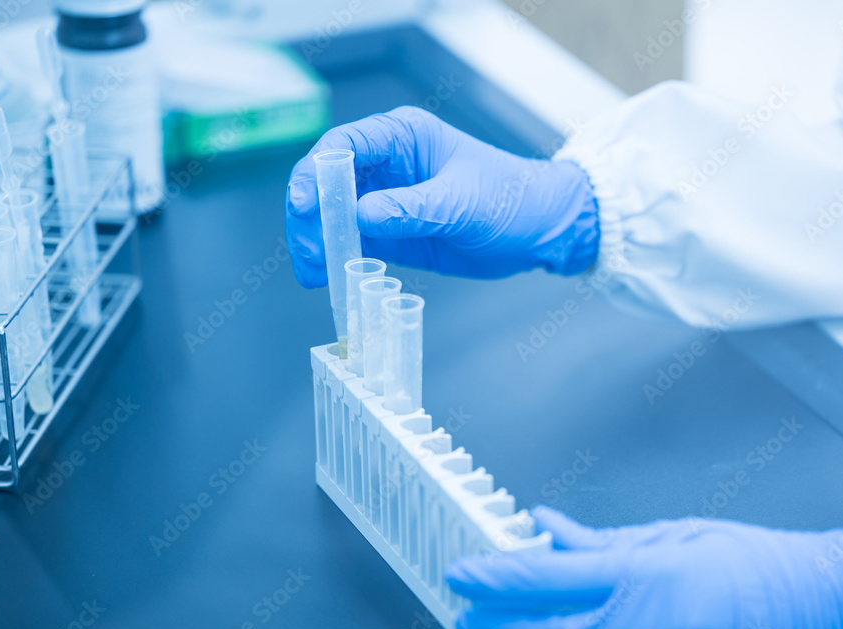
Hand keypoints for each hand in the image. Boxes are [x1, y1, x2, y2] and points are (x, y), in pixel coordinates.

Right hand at [285, 106, 597, 286]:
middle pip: (326, 183)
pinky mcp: (390, 232)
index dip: (315, 173)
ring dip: (318, 242)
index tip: (303, 204)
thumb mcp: (463, 203)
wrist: (540, 230)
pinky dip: (337, 259)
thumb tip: (363, 217)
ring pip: (332, 216)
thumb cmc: (511, 199)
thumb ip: (412, 210)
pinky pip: (352, 242)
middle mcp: (386, 164)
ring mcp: (385, 199)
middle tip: (310, 251)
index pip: (343, 146)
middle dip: (310, 216)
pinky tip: (329, 278)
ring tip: (316, 273)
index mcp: (403, 137)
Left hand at [446, 507, 842, 628]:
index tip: (464, 574)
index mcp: (646, 579)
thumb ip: (601, 541)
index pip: (545, 580)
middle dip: (496, 628)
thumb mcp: (677, 536)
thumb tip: (547, 529)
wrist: (835, 611)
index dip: (494, 578)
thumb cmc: (763, 568)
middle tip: (466, 614)